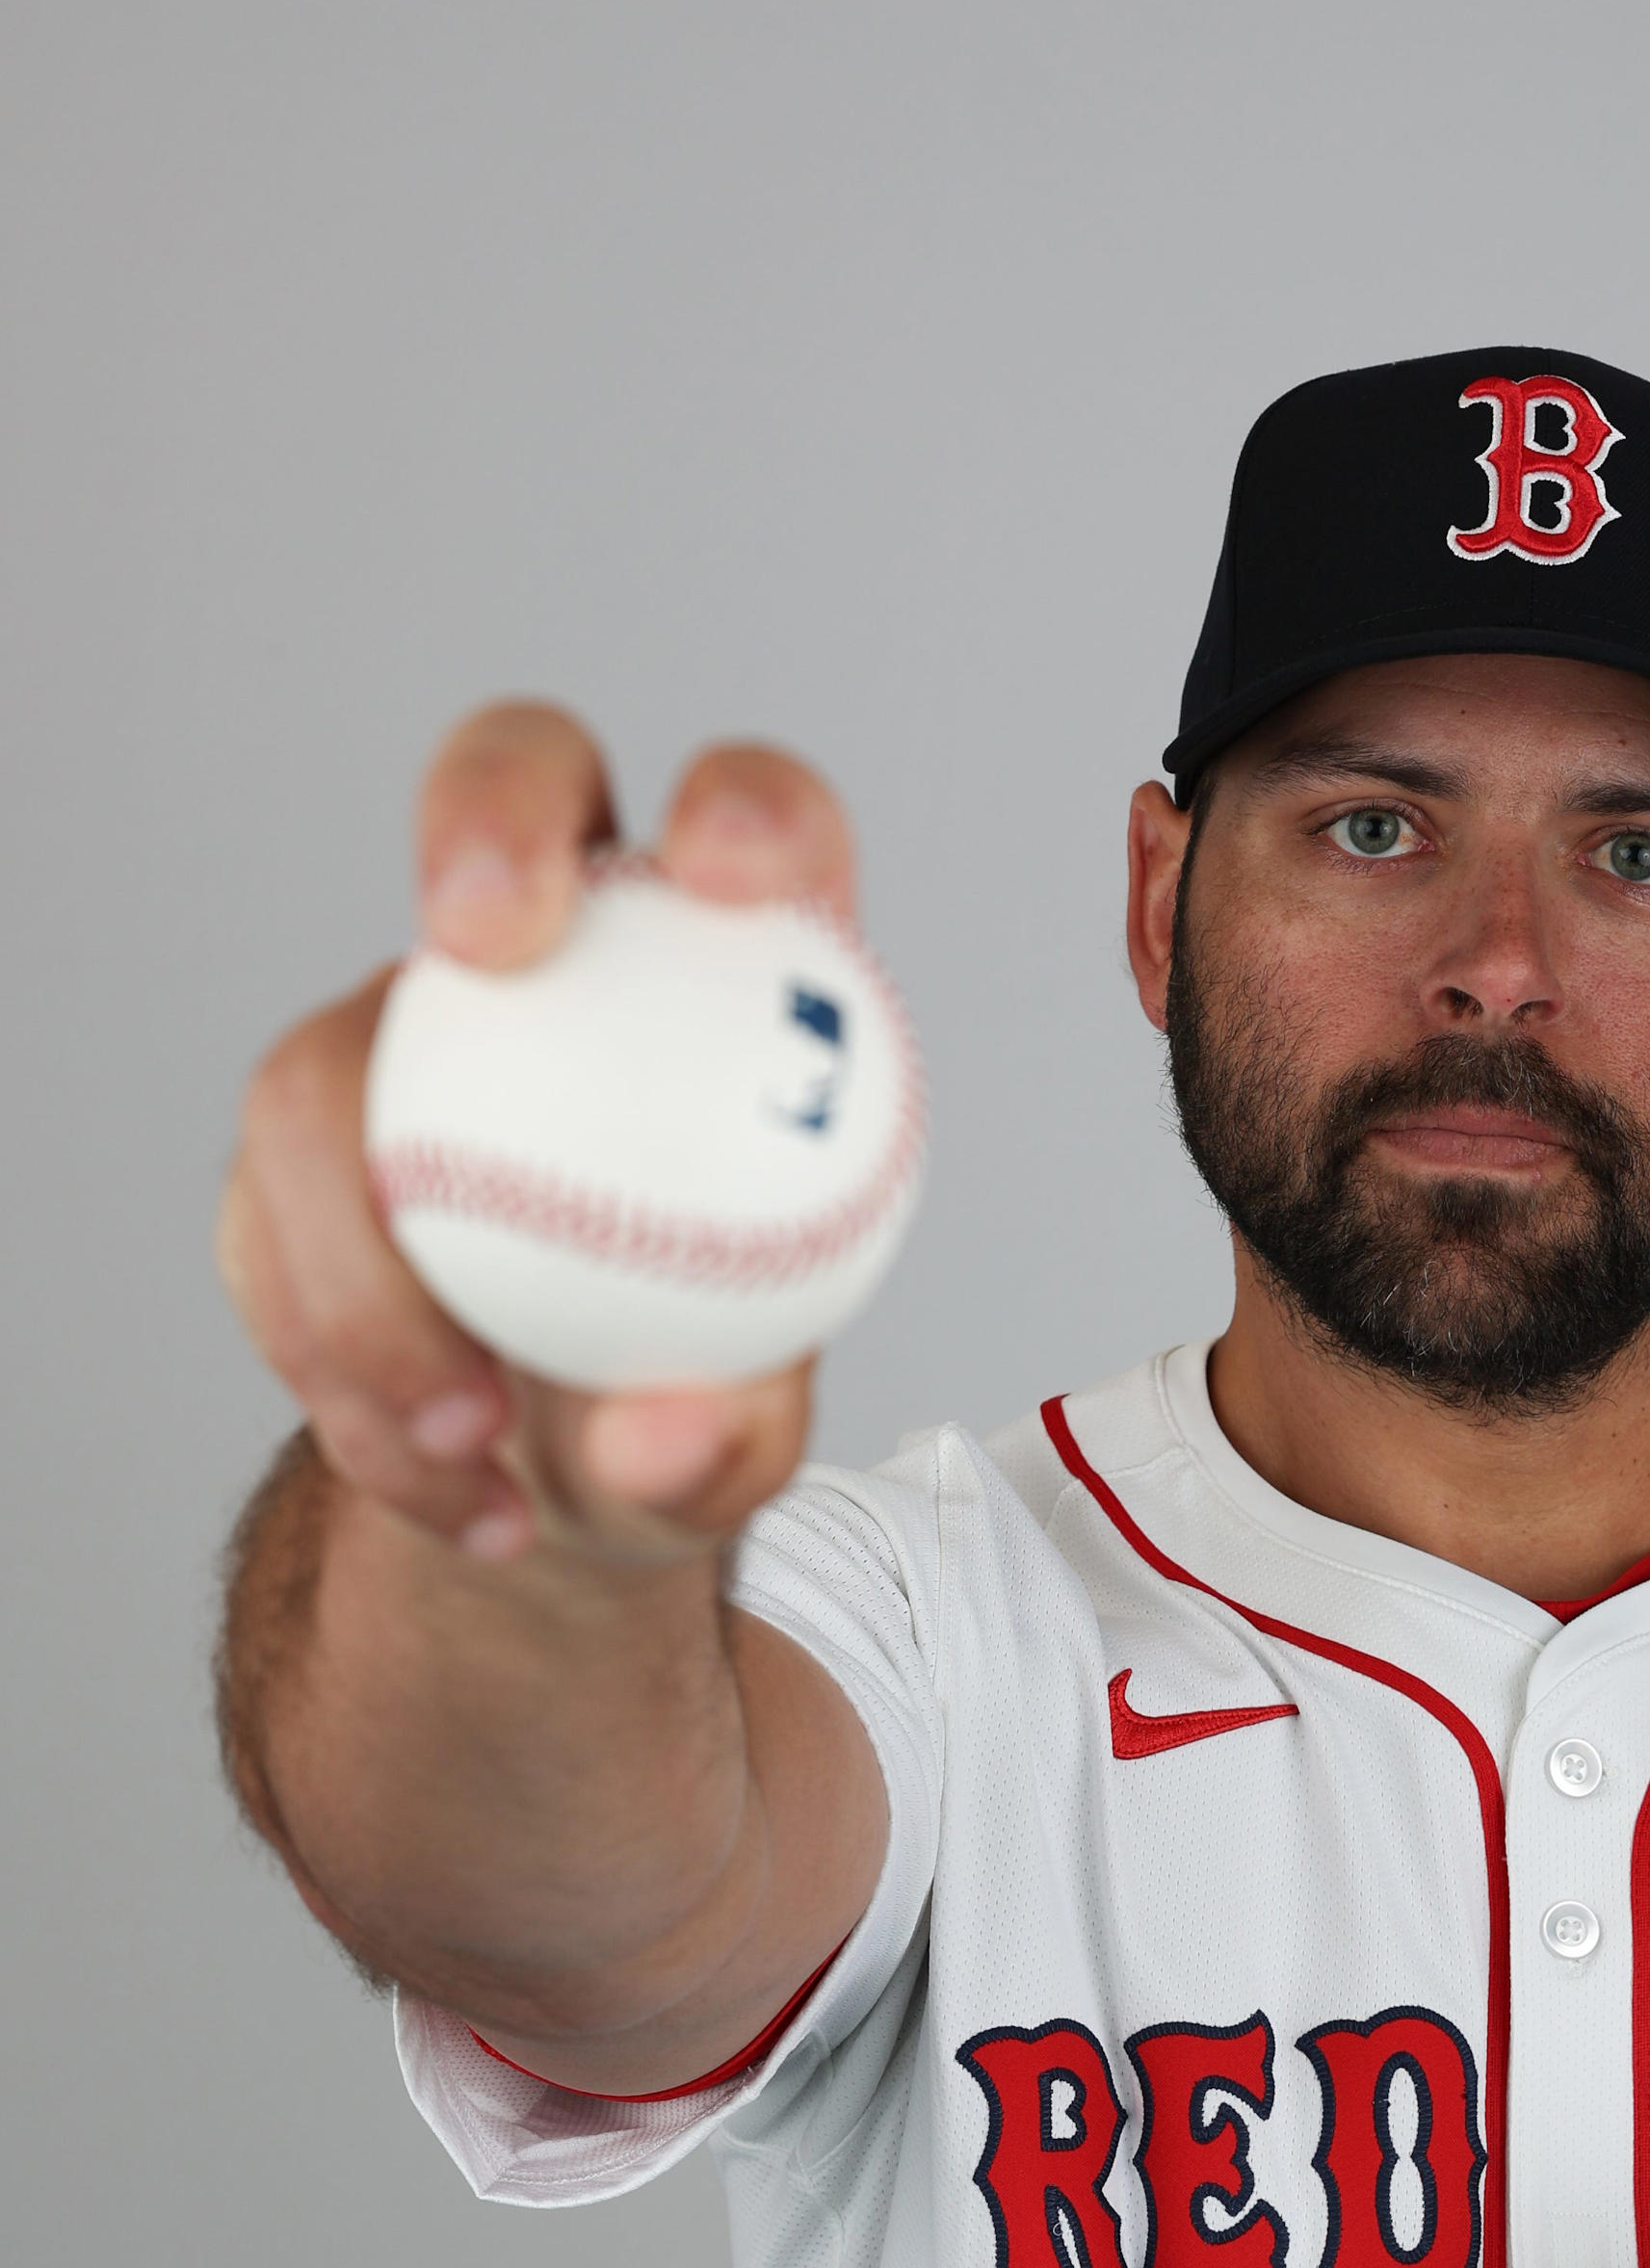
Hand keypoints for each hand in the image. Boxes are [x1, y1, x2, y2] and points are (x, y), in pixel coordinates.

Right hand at [216, 704, 856, 1566]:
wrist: (560, 1481)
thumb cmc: (688, 1414)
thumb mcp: (739, 1455)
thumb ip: (726, 1443)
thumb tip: (670, 1429)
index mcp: (729, 986)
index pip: (760, 831)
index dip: (748, 810)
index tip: (732, 876)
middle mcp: (565, 962)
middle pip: (516, 785)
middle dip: (487, 815)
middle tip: (481, 941)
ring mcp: (408, 1034)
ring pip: (324, 1060)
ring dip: (368, 1263)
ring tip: (470, 1430)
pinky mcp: (298, 1142)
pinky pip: (270, 1228)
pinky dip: (347, 1373)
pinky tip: (445, 1481)